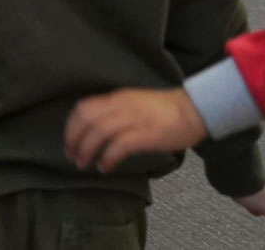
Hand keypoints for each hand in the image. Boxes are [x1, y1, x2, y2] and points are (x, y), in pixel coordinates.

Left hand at [64, 86, 206, 171]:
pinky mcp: (147, 134)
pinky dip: (108, 157)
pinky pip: (120, 145)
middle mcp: (122, 105)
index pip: (84, 107)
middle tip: (72, 157)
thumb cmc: (166, 109)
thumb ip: (116, 111)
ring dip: (87, 150)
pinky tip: (105, 167)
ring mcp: (135, 118)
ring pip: (100, 132)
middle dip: (74, 140)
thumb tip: (96, 129)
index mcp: (118, 97)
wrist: (195, 109)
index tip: (68, 142)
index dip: (71, 127)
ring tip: (84, 165)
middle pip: (87, 120)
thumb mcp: (135, 103)